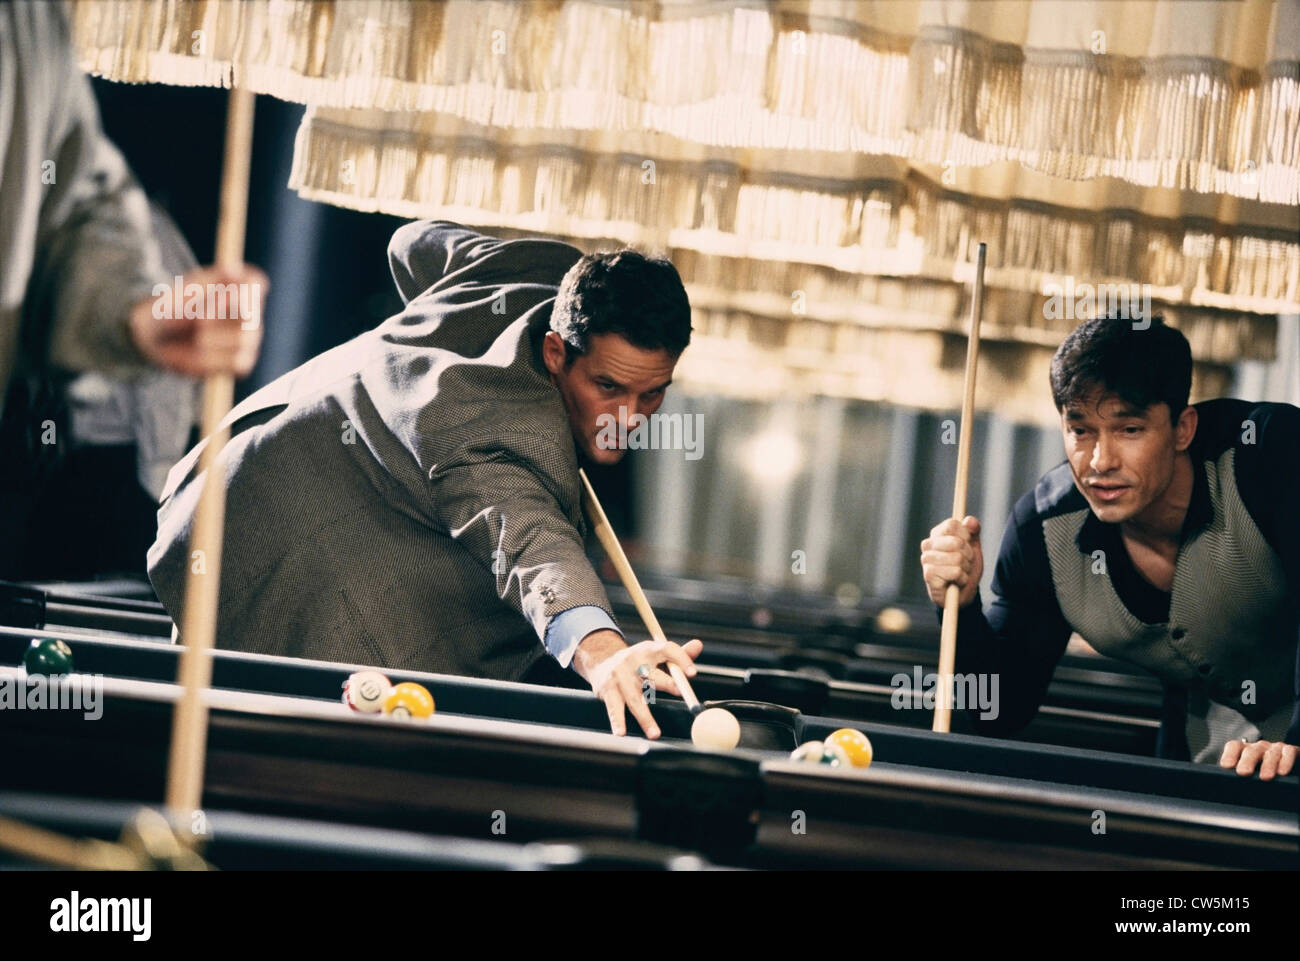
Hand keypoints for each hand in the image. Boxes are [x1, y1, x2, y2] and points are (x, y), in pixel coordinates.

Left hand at [129, 264, 266, 376]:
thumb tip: (232, 268)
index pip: (256, 282)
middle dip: (218, 314)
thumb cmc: (170, 308)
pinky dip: (214, 359)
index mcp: (237, 286)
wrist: (155, 338)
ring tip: (197, 337)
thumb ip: (208, 279)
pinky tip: (201, 353)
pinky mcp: (243, 361)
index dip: (243, 288)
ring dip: (211, 338)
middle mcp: (250, 311)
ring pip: (243, 338)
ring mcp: (249, 338)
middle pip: (252, 312)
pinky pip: (237, 361)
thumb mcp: (182, 290)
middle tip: (197, 318)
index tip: (219, 291)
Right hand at [571, 629, 702, 738]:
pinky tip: (621, 732)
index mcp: (648, 650)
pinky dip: (617, 720)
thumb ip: (678, 654)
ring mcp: (619, 676)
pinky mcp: (608, 690)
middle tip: (678, 691)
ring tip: (655, 733)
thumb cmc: (638, 662)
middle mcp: (633, 661)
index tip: (692, 673)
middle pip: (651, 673)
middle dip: (666, 682)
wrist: (602, 661)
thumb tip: (698, 645)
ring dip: (645, 717)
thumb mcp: (655, 654)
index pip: (667, 650)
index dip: (681, 659)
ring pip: (635, 698)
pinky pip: (614, 707)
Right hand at [920, 515, 982, 607]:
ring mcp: (926, 560)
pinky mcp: (928, 575)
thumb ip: (973, 530)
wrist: (962, 593)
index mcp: (937, 534)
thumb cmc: (966, 567)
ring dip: (966, 569)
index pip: (952, 524)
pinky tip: (957, 582)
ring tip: (961, 573)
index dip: (966, 534)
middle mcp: (928, 545)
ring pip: (958, 558)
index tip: (968, 544)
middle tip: (966, 563)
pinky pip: (955, 572)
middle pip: (957, 542)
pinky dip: (962, 579)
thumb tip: (970, 520)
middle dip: (968, 555)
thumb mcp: (973, 546)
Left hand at [1219, 738, 1296, 779]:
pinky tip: (1282, 772)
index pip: (1234, 747)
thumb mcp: (1254, 772)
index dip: (1229, 755)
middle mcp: (1259, 748)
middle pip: (1250, 751)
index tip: (1226, 766)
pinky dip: (1285, 762)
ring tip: (1265, 777)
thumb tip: (1232, 787)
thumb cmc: (1267, 771)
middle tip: (1243, 773)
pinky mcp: (1290, 750)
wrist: (1291, 767)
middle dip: (1246, 762)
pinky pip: (1288, 752)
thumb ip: (1244, 777)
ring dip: (1267, 765)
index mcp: (1246, 751)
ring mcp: (1275, 748)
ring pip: (1270, 753)